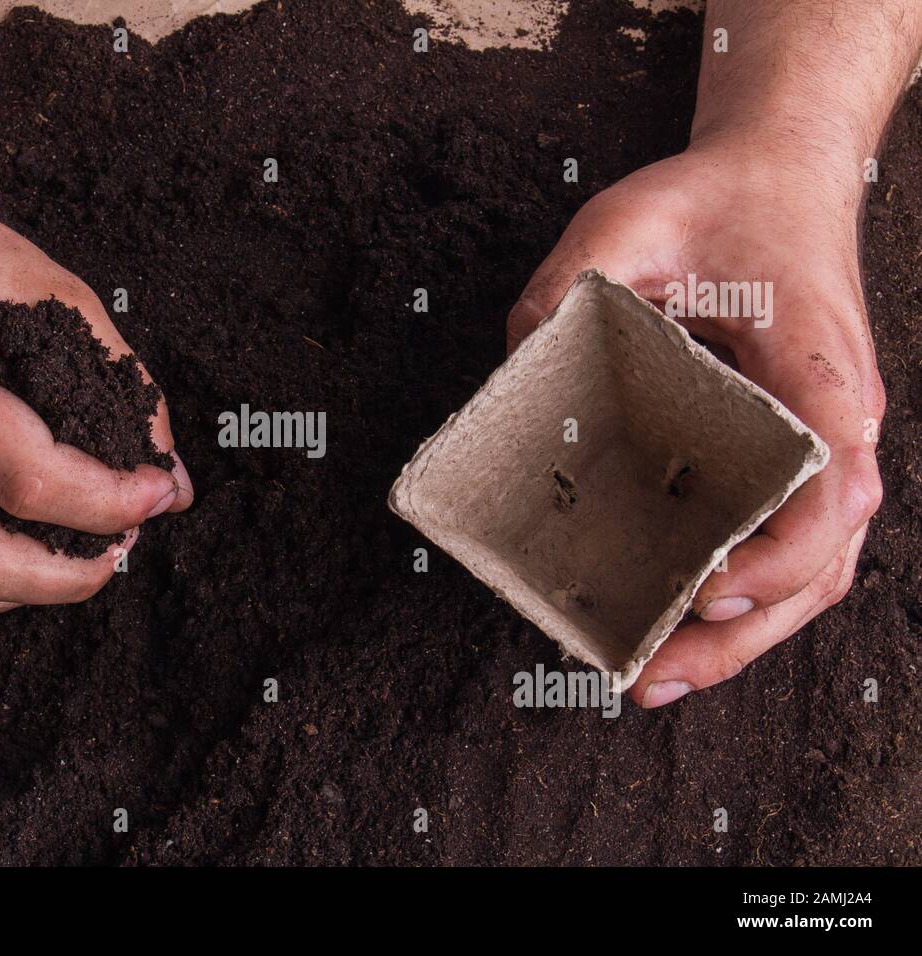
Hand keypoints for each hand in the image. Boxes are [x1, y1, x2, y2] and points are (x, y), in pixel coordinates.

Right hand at [0, 188, 191, 616]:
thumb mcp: (55, 292)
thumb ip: (124, 384)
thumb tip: (173, 488)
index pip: (27, 479)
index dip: (109, 503)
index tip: (155, 493)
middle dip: (70, 573)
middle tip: (122, 547)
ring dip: (19, 593)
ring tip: (75, 560)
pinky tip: (15, 563)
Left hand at [506, 142, 883, 706]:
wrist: (777, 179)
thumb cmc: (718, 203)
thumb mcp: (627, 223)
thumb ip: (568, 285)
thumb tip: (512, 371)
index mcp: (820, 375)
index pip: (831, 491)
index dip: (778, 558)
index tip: (709, 589)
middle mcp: (839, 426)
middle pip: (820, 564)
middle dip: (739, 635)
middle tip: (650, 674)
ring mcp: (824, 449)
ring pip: (809, 571)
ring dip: (741, 635)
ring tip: (655, 674)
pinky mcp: (793, 455)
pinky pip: (785, 543)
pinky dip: (744, 597)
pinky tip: (680, 621)